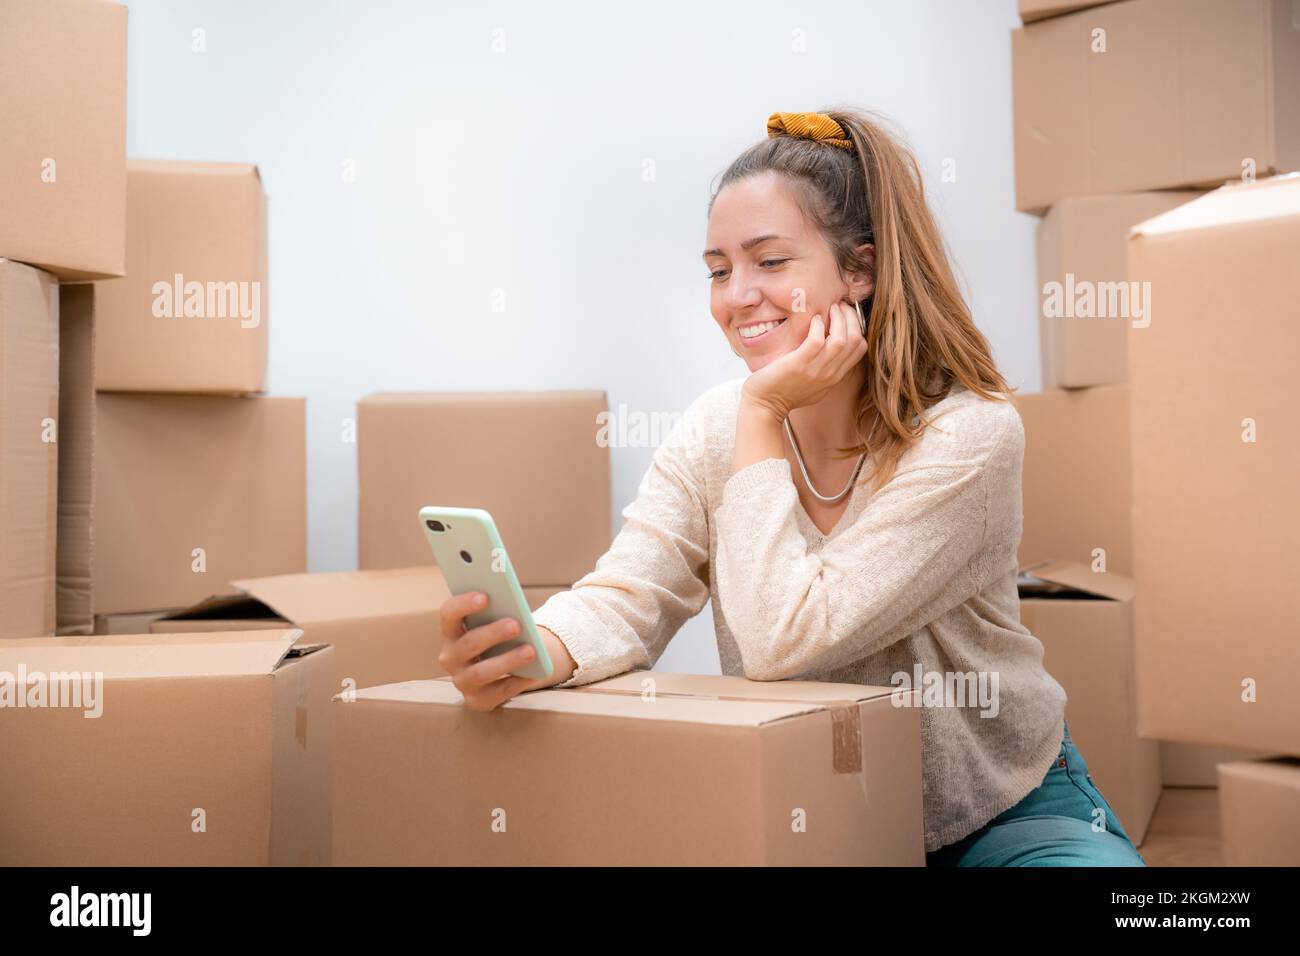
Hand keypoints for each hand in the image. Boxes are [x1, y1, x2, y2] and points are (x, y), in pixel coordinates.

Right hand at [438, 591, 575, 710]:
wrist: (502, 668)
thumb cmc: (499, 638)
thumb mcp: (496, 623)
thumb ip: (499, 613)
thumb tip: (515, 608)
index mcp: (451, 632)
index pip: (448, 614)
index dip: (464, 604)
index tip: (486, 596)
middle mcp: (450, 657)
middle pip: (469, 643)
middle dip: (493, 633)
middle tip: (516, 624)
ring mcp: (462, 681)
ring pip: (482, 672)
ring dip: (507, 660)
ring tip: (531, 651)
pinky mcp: (477, 700)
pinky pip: (497, 693)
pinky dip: (517, 682)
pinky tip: (535, 674)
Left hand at [740, 298, 866, 420]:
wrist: (764, 406)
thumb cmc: (783, 392)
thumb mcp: (812, 383)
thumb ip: (823, 368)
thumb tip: (826, 345)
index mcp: (835, 377)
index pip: (860, 348)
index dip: (857, 326)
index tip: (845, 315)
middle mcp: (830, 374)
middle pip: (855, 341)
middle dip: (851, 318)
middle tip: (840, 306)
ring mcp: (816, 370)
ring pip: (841, 339)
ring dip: (838, 319)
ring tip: (830, 308)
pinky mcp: (799, 364)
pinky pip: (817, 340)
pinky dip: (818, 326)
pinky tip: (813, 320)